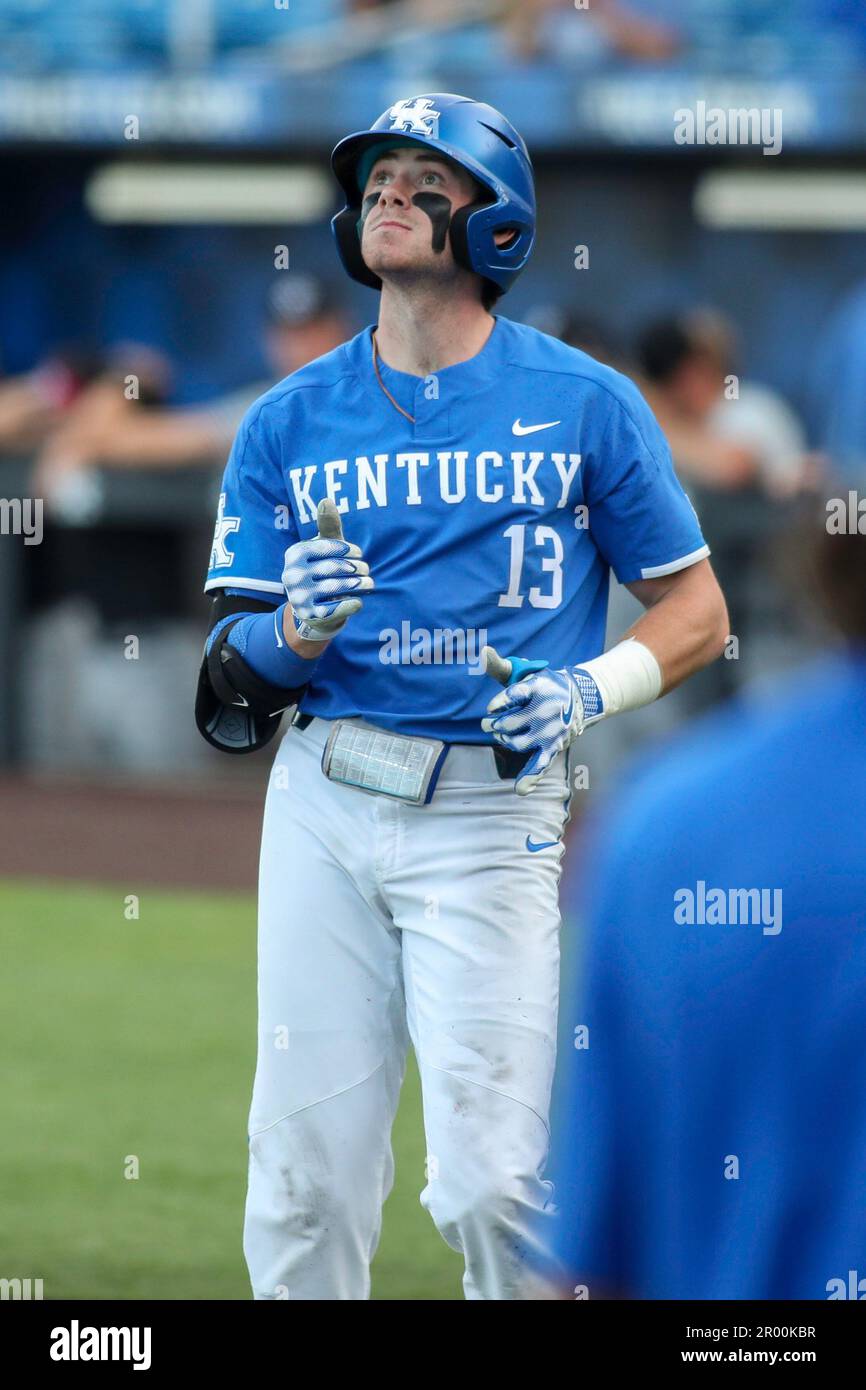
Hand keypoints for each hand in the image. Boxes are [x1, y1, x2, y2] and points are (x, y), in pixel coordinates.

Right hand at [282, 499, 372, 642]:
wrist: (312, 609)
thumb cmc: (322, 569)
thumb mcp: (325, 547)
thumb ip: (328, 526)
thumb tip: (326, 499)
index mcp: (295, 553)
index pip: (329, 547)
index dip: (349, 550)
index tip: (359, 554)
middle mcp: (292, 574)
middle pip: (335, 567)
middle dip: (357, 568)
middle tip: (367, 570)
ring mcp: (299, 596)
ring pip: (338, 587)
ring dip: (359, 585)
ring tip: (369, 583)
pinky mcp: (310, 615)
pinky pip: (336, 608)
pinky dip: (352, 604)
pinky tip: (359, 601)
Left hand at [480, 644, 599, 795]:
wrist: (581, 698)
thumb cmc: (542, 685)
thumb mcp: (523, 673)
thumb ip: (499, 667)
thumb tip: (482, 652)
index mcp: (538, 687)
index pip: (515, 694)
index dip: (500, 703)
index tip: (491, 708)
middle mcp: (545, 709)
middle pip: (510, 723)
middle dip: (494, 726)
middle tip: (488, 725)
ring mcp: (549, 730)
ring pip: (518, 742)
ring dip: (504, 741)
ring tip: (501, 736)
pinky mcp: (554, 746)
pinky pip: (541, 763)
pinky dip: (531, 777)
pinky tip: (520, 790)